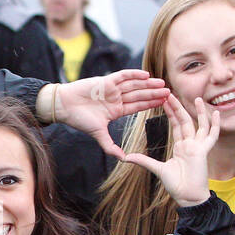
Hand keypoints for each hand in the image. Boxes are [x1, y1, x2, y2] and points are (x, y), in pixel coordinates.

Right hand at [48, 69, 170, 157]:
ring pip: (134, 85)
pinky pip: (123, 76)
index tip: (165, 103)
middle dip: (154, 93)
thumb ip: (110, 146)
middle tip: (169, 92)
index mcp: (116, 110)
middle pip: (139, 94)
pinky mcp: (106, 80)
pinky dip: (134, 75)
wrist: (65, 107)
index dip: (151, 104)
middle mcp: (116, 98)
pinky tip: (146, 75)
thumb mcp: (98, 135)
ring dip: (148, 84)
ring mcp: (112, 88)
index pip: (138, 106)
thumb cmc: (79, 120)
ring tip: (162, 83)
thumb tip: (123, 160)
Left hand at [121, 93, 218, 205]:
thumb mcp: (157, 169)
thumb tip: (126, 157)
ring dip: (199, 112)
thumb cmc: (175, 185)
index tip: (165, 101)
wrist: (187, 196)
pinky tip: (216, 113)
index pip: (176, 125)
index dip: (171, 113)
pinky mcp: (203, 151)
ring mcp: (198, 147)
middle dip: (178, 108)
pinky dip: (214, 125)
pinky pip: (211, 136)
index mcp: (180, 147)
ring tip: (196, 97)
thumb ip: (143, 161)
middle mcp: (190, 144)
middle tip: (170, 93)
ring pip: (199, 125)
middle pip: (185, 121)